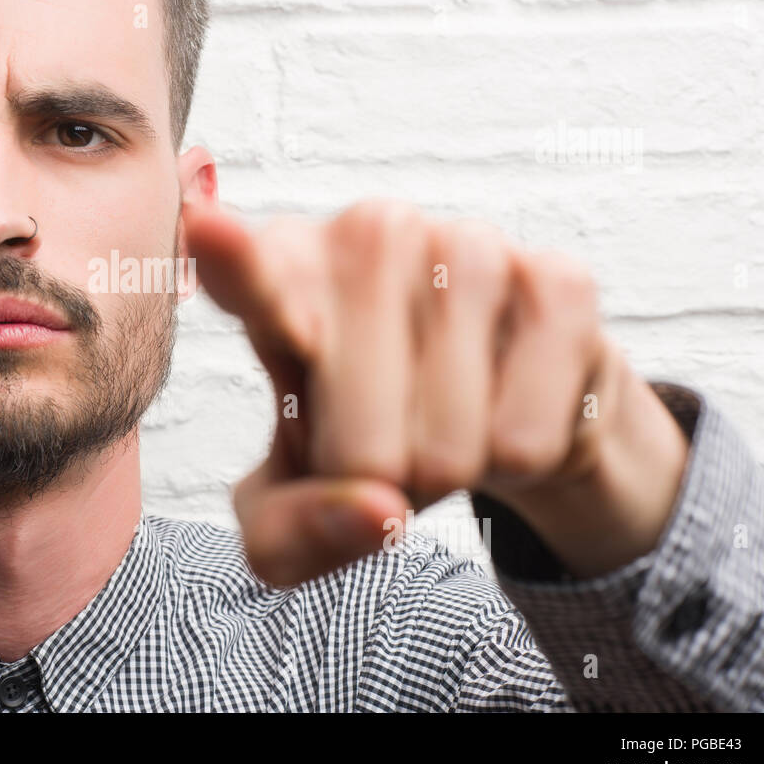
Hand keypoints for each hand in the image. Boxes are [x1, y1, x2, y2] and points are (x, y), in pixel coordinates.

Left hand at [182, 198, 688, 587]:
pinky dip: (515, 460)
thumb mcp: (295, 508)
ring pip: (447, 445)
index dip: (232, 261)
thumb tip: (376, 509)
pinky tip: (506, 409)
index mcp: (278, 274)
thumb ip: (289, 530)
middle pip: (358, 443)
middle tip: (379, 448)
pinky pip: (525, 435)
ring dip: (445, 475)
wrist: (496, 409)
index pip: (248, 273)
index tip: (207, 233)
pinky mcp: (556, 279)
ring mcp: (466, 244)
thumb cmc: (366, 439)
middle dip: (372, 487)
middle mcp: (367, 235)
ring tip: (441, 427)